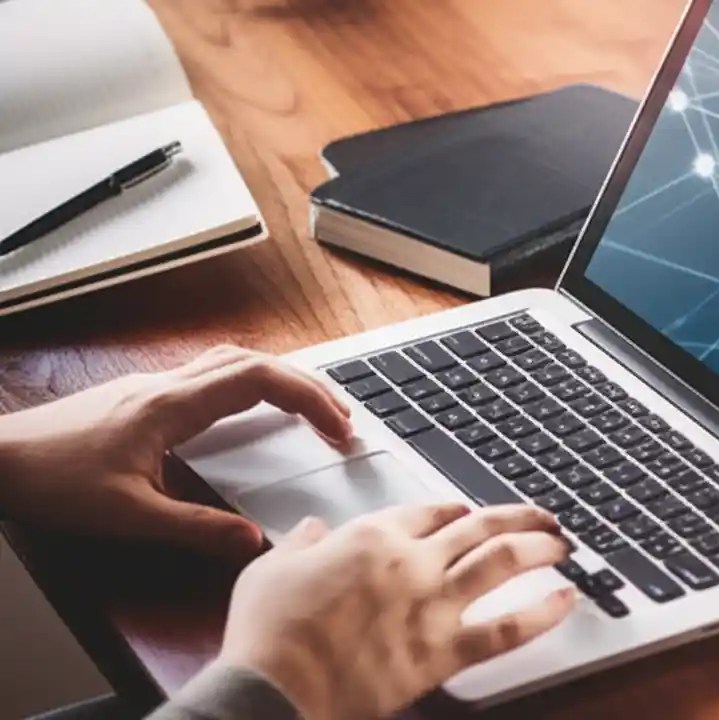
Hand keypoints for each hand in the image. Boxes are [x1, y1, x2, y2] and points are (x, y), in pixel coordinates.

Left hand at [0, 346, 351, 557]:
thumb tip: (255, 540)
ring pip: (234, 361)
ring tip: (311, 409)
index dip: (310, 398)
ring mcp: (155, 387)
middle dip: (308, 386)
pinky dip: (252, 385)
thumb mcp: (128, 516)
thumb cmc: (51, 480)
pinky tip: (254, 411)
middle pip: (257, 362)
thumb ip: (195, 529)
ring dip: (281, 379)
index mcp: (172, 406)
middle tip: (342, 420)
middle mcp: (168, 386)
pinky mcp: (144, 398)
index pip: (260, 380)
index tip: (340, 426)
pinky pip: (213, 375)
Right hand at [217, 504, 575, 719]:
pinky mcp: (443, 650)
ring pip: (503, 562)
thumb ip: (300, 544)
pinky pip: (506, 628)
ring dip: (539, 548)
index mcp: (372, 536)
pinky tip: (565, 601)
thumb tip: (312, 530)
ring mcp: (433, 604)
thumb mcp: (271, 569)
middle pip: (480, 526)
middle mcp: (412, 561)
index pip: (430, 512)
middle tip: (543, 518)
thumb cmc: (268, 634)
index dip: (456, 511)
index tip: (470, 514)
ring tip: (564, 546)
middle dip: (518, 518)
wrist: (274, 688)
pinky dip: (542, 613)